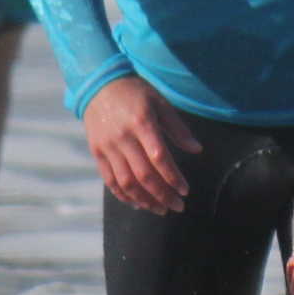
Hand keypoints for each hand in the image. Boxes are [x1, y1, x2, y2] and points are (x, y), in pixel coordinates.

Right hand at [82, 77, 196, 214]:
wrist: (98, 85)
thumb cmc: (135, 93)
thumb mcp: (160, 103)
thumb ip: (178, 128)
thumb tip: (197, 150)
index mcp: (142, 123)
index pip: (160, 158)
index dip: (173, 178)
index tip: (185, 191)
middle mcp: (123, 137)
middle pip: (144, 175)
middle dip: (163, 195)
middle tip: (177, 207)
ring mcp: (107, 146)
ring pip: (126, 182)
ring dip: (145, 200)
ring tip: (160, 209)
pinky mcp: (97, 152)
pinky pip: (110, 180)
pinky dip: (123, 195)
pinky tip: (137, 204)